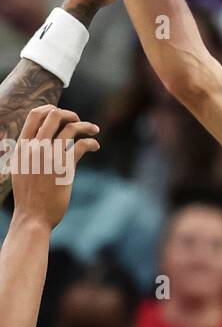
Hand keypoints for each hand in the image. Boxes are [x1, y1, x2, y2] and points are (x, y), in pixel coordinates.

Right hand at [8, 105, 99, 229]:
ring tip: (94, 129)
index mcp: (22, 146)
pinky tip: (95, 146)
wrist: (33, 216)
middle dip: (70, 114)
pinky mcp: (65, 167)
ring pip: (70, 128)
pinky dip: (91, 142)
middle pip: (54, 115)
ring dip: (85, 125)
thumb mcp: (20, 170)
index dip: (50, 109)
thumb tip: (36, 143)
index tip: (60, 113)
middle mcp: (36, 147)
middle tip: (78, 121)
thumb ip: (27, 154)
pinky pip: (81, 145)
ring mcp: (50, 156)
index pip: (35, 115)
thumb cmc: (28, 197)